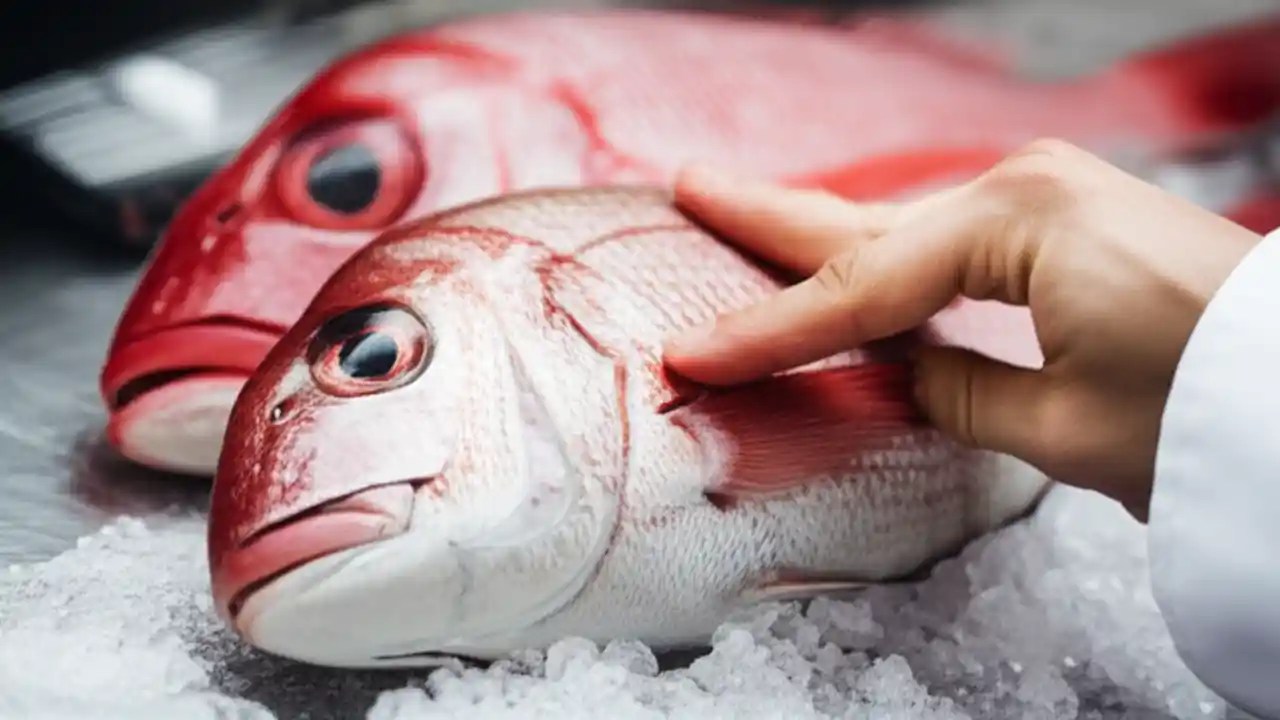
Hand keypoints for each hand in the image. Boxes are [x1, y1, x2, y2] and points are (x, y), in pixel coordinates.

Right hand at [663, 139, 1261, 519]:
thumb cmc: (1209, 408)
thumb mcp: (1062, 425)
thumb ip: (954, 394)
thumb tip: (898, 376)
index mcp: (1015, 223)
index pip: (858, 292)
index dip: (768, 333)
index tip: (695, 357)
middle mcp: (1025, 190)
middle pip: (863, 225)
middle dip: (769, 219)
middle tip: (690, 189)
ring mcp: (1051, 199)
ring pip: (903, 227)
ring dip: (823, 234)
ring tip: (744, 213)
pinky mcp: (1070, 223)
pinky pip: (952, 238)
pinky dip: (891, 251)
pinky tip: (854, 253)